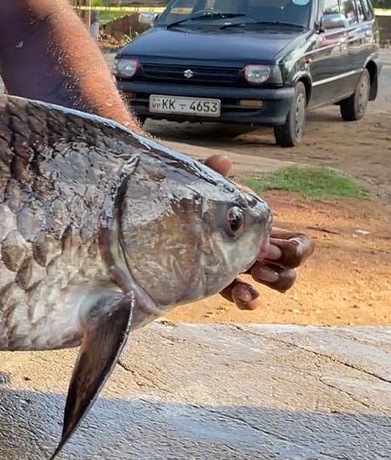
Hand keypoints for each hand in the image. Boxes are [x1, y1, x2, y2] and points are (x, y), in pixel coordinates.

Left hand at [203, 155, 314, 309]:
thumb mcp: (203, 187)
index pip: (298, 242)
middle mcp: (257, 248)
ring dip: (272, 282)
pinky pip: (244, 296)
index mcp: (261, 227)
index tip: (272, 247)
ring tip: (251, 278)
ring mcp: (241, 267)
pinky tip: (240, 295)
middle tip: (258, 262)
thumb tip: (223, 161)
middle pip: (292, 266)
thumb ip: (212, 174)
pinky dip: (247, 298)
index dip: (296, 248)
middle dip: (284, 268)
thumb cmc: (190, 200)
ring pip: (277, 282)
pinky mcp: (220, 281)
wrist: (159, 220)